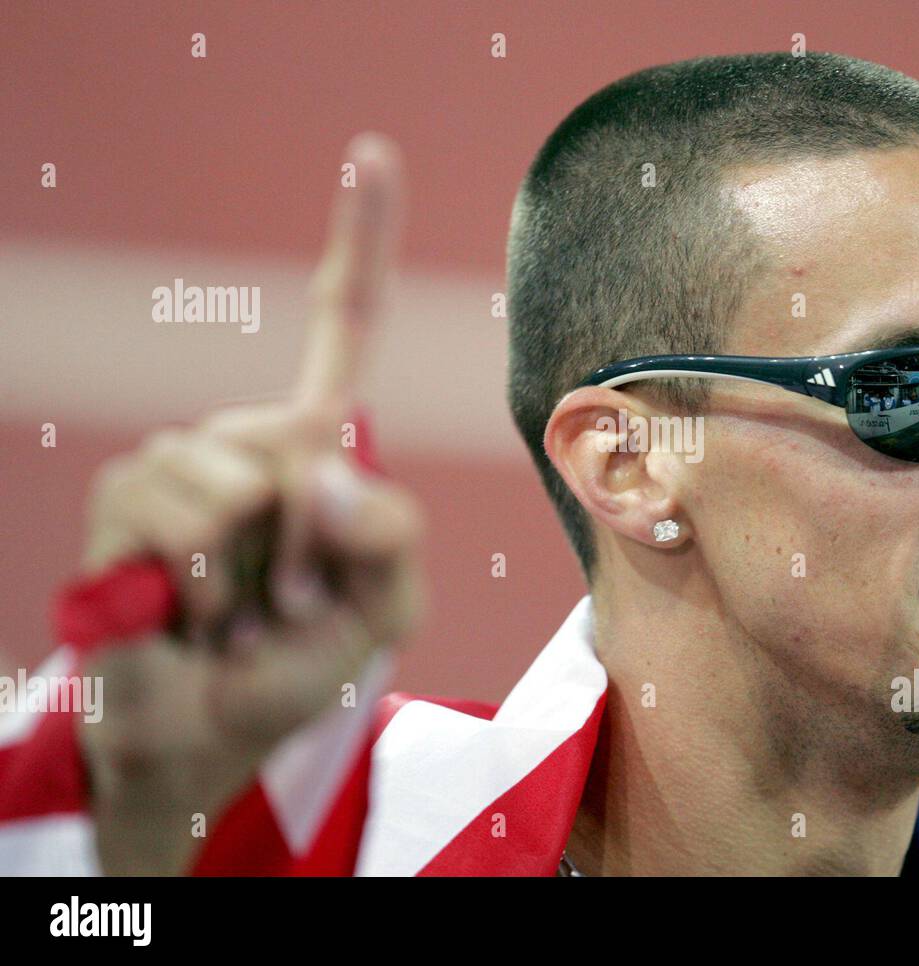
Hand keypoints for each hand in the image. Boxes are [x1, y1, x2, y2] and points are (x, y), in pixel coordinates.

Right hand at [77, 133, 423, 874]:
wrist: (208, 732)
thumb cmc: (300, 661)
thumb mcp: (386, 603)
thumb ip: (388, 533)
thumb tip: (317, 464)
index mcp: (318, 448)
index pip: (344, 330)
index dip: (360, 244)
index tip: (369, 154)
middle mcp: (249, 437)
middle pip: (311, 435)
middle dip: (318, 543)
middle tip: (290, 603)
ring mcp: (184, 463)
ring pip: (240, 473)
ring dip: (255, 567)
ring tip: (238, 610)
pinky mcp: (128, 501)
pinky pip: (179, 510)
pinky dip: (200, 579)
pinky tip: (191, 611)